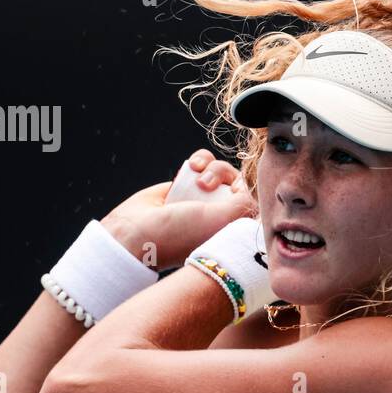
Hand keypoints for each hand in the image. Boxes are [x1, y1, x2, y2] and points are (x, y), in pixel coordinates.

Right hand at [103, 150, 257, 270]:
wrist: (136, 231)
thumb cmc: (179, 232)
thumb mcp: (222, 220)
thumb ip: (245, 203)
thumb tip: (249, 190)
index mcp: (233, 230)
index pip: (254, 202)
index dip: (248, 189)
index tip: (232, 193)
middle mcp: (220, 214)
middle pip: (238, 180)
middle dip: (224, 174)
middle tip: (206, 185)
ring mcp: (203, 199)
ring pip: (220, 168)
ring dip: (211, 166)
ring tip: (196, 176)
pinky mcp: (186, 184)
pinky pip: (203, 162)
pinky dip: (200, 159)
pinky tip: (191, 166)